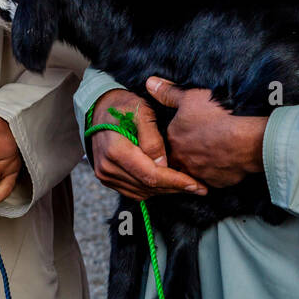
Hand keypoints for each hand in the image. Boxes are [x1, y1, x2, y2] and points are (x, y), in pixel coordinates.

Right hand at [87, 89, 206, 201]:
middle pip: (148, 187)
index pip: (151, 175)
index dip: (175, 181)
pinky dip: (153, 189)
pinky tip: (168, 183)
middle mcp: (107, 167)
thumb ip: (152, 138)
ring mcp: (105, 175)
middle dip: (175, 188)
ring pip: (142, 192)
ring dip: (166, 190)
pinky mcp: (107, 179)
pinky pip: (134, 191)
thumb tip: (163, 165)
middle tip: (200, 188)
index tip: (196, 184)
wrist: (99, 109)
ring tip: (188, 185)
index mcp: (115, 151)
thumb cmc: (123, 106)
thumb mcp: (142, 111)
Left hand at [144, 77, 266, 187]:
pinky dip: (217, 172)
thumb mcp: (191, 97)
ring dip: (200, 164)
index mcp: (173, 139)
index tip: (188, 131)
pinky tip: (225, 161)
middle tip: (200, 143)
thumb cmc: (217, 117)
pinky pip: (213, 179)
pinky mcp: (216, 183)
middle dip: (186, 153)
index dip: (177, 136)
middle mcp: (182, 160)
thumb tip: (150, 83)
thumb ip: (168, 93)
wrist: (244, 141)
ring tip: (212, 153)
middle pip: (178, 159)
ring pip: (194, 171)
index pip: (167, 141)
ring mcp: (198, 174)